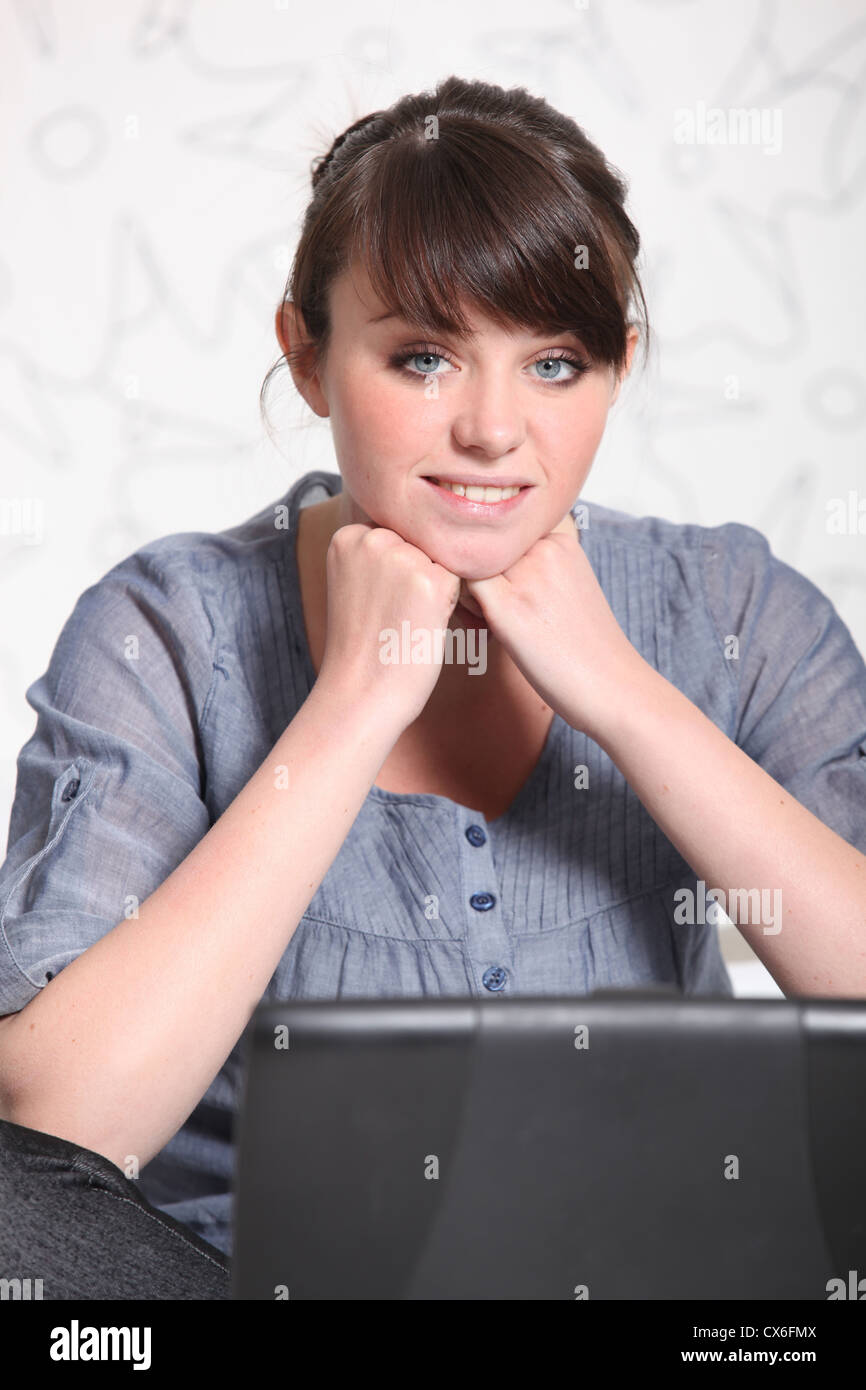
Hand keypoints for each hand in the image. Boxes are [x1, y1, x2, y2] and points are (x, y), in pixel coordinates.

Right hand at [316, 523, 461, 729]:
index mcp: (348, 536)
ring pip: (440, 560)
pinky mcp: (431, 580)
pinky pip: (458, 580)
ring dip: (436, 589)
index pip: (398, 535)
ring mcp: (402, 557)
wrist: (361, 692)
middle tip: (394, 615)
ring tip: (408, 621)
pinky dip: (450, 604)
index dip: (397, 571)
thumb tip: (426, 533)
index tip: (378, 602)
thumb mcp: (355, 583)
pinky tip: (424, 625)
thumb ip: (378, 553)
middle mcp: (372, 538)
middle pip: (421, 543)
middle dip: (419, 575)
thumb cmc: (362, 644)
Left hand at [463, 511, 647, 739]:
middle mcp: (544, 548)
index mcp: (560, 540)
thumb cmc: (587, 647)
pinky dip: (465, 606)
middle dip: (480, 576)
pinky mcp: (508, 606)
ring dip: (469, 592)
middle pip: (485, 548)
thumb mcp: (570, 587)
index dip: (496, 564)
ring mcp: (527, 575)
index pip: (504, 535)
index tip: (505, 594)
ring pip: (470, 564)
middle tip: (492, 614)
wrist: (611, 685)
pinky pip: (464, 586)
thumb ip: (536, 567)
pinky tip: (486, 630)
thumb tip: (489, 564)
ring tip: (492, 625)